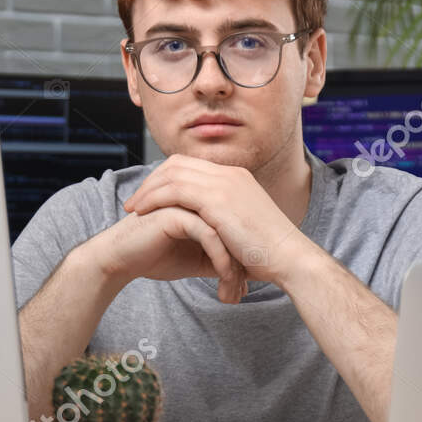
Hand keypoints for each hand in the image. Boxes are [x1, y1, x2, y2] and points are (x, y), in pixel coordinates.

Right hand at [88, 204, 247, 302]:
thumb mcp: (196, 260)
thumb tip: (245, 273)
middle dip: (242, 265)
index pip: (236, 230)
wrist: (120, 259)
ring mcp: (189, 204)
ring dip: (233, 265)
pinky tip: (222, 279)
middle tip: (242, 294)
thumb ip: (218, 258)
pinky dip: (221, 260)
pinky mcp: (178, 214)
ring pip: (226, 233)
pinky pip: (209, 236)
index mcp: (205, 206)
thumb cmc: (154, 256)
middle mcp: (199, 201)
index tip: (244, 288)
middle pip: (235, 231)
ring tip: (233, 292)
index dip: (243, 259)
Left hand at [121, 155, 311, 286]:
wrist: (289, 258)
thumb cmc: (269, 253)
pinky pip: (174, 190)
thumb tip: (210, 228)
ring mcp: (224, 184)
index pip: (191, 165)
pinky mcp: (217, 200)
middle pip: (178, 164)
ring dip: (148, 190)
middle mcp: (230, 174)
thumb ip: (226, 218)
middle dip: (152, 180)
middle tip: (135, 200)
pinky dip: (154, 199)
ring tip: (132, 208)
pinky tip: (142, 213)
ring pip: (172, 174)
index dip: (167, 178)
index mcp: (237, 177)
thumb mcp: (245, 226)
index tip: (151, 197)